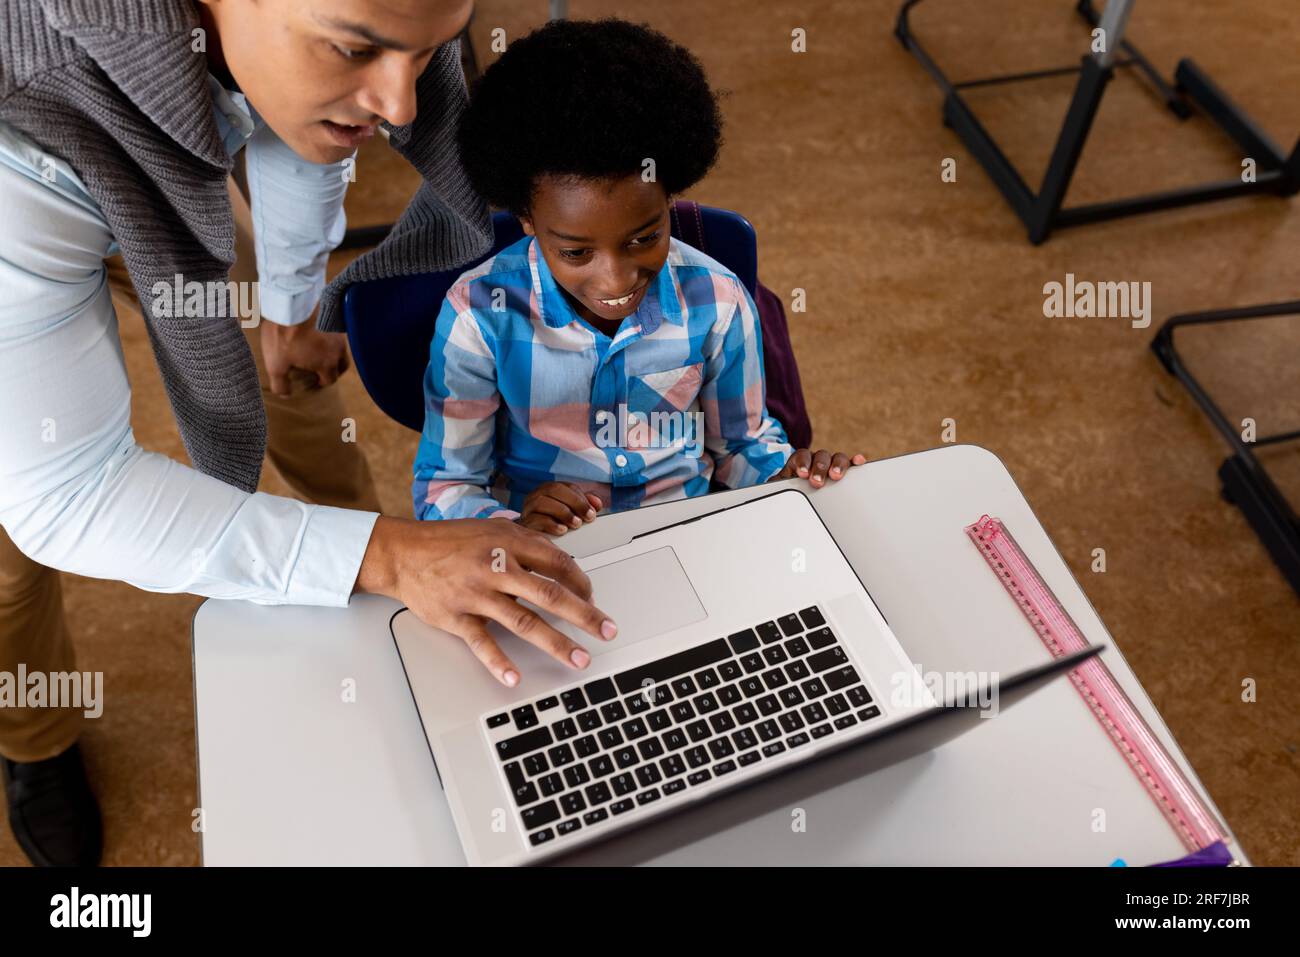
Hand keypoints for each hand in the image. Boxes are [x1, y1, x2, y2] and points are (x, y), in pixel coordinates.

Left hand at [261, 319, 349, 395]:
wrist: (294, 302)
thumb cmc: (285, 335)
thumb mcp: (276, 364)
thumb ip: (280, 383)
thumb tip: (285, 394)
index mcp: (326, 364)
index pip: (330, 380)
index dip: (321, 383)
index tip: (313, 382)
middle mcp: (338, 350)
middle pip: (342, 365)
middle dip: (333, 370)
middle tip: (321, 369)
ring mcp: (339, 332)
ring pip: (341, 348)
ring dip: (332, 352)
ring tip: (319, 349)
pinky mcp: (334, 316)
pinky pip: (336, 331)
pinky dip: (329, 336)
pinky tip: (317, 331)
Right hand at [354, 516, 617, 687]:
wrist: (402, 553)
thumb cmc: (448, 542)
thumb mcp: (492, 529)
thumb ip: (524, 543)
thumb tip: (558, 561)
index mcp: (510, 543)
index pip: (559, 564)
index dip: (582, 584)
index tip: (593, 600)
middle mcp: (497, 568)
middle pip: (551, 594)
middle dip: (585, 615)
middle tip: (607, 631)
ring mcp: (477, 594)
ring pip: (524, 621)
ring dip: (555, 643)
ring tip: (578, 659)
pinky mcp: (456, 616)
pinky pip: (482, 642)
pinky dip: (499, 662)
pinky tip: (515, 678)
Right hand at [519, 482, 603, 535]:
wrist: (529, 539)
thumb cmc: (552, 523)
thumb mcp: (570, 513)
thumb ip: (584, 505)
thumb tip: (597, 503)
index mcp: (549, 489)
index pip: (567, 487)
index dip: (582, 497)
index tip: (594, 511)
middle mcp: (537, 495)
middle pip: (555, 489)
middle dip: (576, 502)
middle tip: (588, 517)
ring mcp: (528, 508)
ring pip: (543, 502)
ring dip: (564, 512)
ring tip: (576, 524)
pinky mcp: (524, 522)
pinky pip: (535, 519)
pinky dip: (551, 524)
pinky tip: (562, 530)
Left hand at [769, 449, 866, 487]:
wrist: (795, 491)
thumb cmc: (788, 488)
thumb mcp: (779, 487)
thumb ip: (775, 486)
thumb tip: (769, 489)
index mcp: (798, 461)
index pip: (801, 456)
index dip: (803, 463)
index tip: (802, 474)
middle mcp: (815, 459)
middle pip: (819, 456)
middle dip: (819, 468)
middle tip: (817, 481)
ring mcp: (829, 463)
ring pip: (835, 457)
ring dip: (837, 465)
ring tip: (836, 476)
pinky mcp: (841, 470)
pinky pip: (850, 464)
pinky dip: (854, 461)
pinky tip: (859, 461)